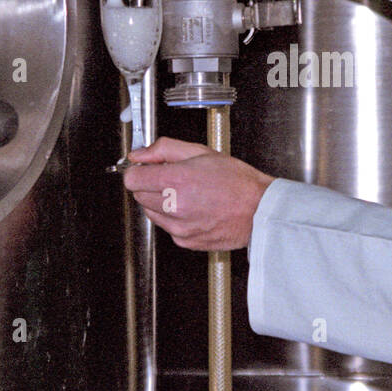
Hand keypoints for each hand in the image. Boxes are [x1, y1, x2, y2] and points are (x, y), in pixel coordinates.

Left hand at [122, 136, 274, 250]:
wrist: (259, 210)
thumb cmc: (238, 182)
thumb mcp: (201, 152)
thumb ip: (164, 149)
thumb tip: (139, 154)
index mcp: (176, 180)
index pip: (132, 178)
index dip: (139, 170)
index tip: (147, 168)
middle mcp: (174, 206)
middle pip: (139, 196)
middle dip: (151, 185)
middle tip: (173, 178)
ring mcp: (178, 227)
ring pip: (151, 212)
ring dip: (161, 202)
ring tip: (187, 194)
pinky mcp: (185, 241)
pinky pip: (167, 227)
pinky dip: (174, 218)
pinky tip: (194, 208)